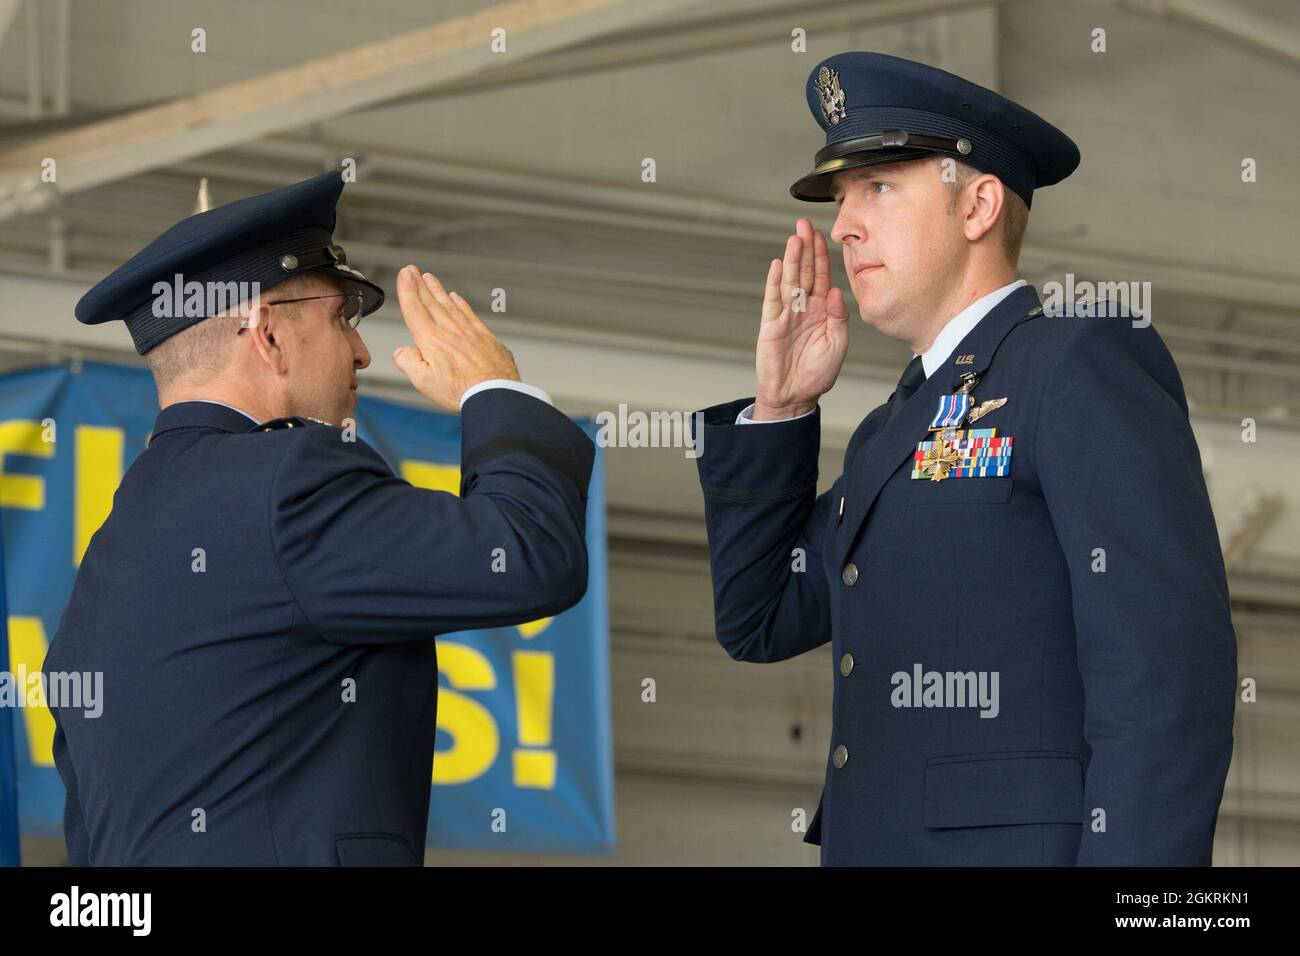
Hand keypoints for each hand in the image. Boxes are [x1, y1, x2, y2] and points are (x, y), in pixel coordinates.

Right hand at [392, 265, 520, 412]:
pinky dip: (461, 303)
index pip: (415, 309)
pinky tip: (456, 298)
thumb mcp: (423, 381)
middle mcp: (450, 330)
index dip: (407, 290)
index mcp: (432, 339)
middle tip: (412, 270)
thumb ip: (408, 362)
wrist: (496, 393)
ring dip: (437, 290)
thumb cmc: (461, 391)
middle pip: (431, 302)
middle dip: (419, 284)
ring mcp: (469, 332)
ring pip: (450, 305)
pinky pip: (469, 314)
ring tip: (429, 278)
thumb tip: (401, 351)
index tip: (404, 274)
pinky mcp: (485, 337)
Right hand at [752, 218, 849, 419]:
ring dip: (793, 258)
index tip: (822, 234)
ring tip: (794, 237)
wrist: (794, 397)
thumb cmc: (817, 374)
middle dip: (806, 247)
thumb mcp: (837, 345)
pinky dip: (775, 281)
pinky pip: (773, 299)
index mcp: (822, 311)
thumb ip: (839, 318)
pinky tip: (779, 264)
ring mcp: (786, 314)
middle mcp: (804, 308)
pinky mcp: (771, 324)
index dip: (823, 256)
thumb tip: (835, 291)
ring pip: (790, 280)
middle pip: (805, 271)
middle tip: (804, 223)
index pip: (823, 277)